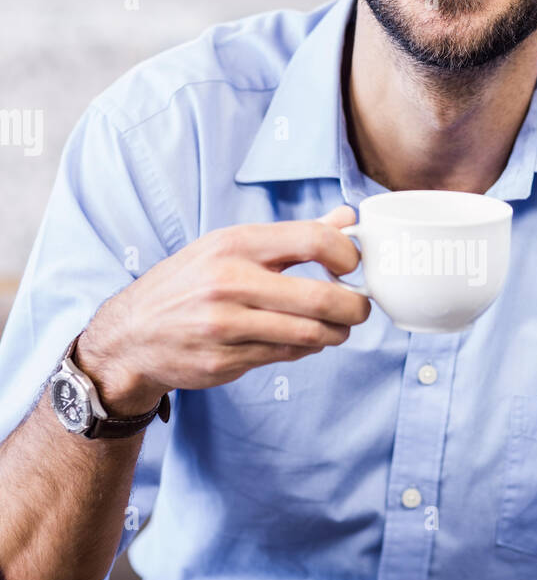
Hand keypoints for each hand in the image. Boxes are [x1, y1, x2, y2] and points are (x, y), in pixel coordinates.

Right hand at [75, 205, 370, 413]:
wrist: (132, 334)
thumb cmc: (190, 283)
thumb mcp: (231, 246)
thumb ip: (294, 235)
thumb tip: (348, 218)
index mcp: (235, 243)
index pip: (313, 240)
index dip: (348, 255)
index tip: (353, 267)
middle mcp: (229, 282)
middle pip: (320, 297)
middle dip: (354, 307)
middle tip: (361, 308)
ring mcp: (225, 325)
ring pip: (309, 334)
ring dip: (335, 333)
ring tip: (338, 328)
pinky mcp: (224, 361)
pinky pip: (285, 355)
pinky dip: (306, 348)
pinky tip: (304, 340)